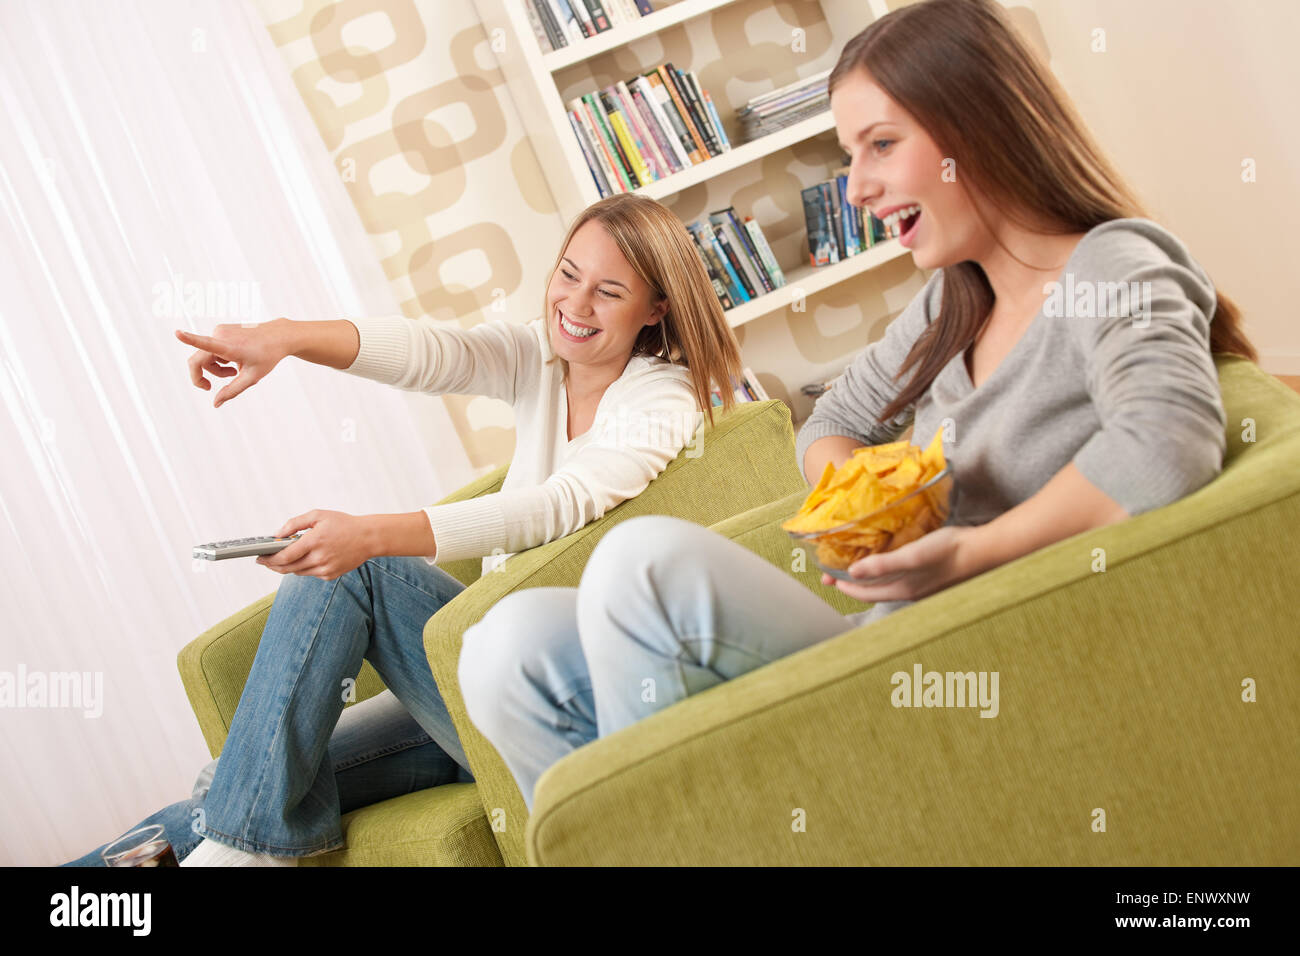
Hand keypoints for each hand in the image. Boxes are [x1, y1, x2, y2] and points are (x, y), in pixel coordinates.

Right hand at [175, 320, 290, 408]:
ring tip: (234, 371)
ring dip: (215, 367)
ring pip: (206, 355)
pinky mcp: (220, 329)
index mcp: (229, 347)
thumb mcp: (251, 377)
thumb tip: (215, 403)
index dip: (189, 339)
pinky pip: (212, 348)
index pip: (206, 344)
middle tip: (208, 388)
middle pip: (199, 360)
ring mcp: (220, 330)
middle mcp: (221, 335)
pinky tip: (235, 359)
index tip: (177, 333)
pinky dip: (219, 358)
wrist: (278, 336)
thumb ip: (232, 391)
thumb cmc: (267, 356)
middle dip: (205, 375)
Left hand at [256, 510, 373, 579]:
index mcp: (315, 541)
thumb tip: (277, 534)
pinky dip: (304, 567)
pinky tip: (305, 558)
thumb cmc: (344, 524)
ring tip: (281, 559)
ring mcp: (325, 569)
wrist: (368, 538)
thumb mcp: (318, 515)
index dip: (269, 559)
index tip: (259, 558)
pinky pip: (310, 573)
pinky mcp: (330, 575)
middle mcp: (319, 558)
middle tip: (264, 561)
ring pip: (297, 572)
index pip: (285, 556)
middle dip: (273, 565)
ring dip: (287, 566)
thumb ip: (294, 523)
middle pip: (287, 568)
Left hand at [821, 526, 979, 603]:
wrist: (984, 550)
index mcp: (903, 590)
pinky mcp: (930, 573)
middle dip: (851, 582)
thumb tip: (852, 573)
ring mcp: (921, 584)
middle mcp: (910, 591)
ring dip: (867, 574)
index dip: (844, 586)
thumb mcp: (912, 555)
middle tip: (832, 571)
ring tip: (853, 562)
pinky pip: (898, 574)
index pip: (864, 593)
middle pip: (872, 589)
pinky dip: (884, 568)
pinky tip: (885, 556)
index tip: (826, 578)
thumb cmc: (949, 551)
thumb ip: (883, 564)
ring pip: (885, 582)